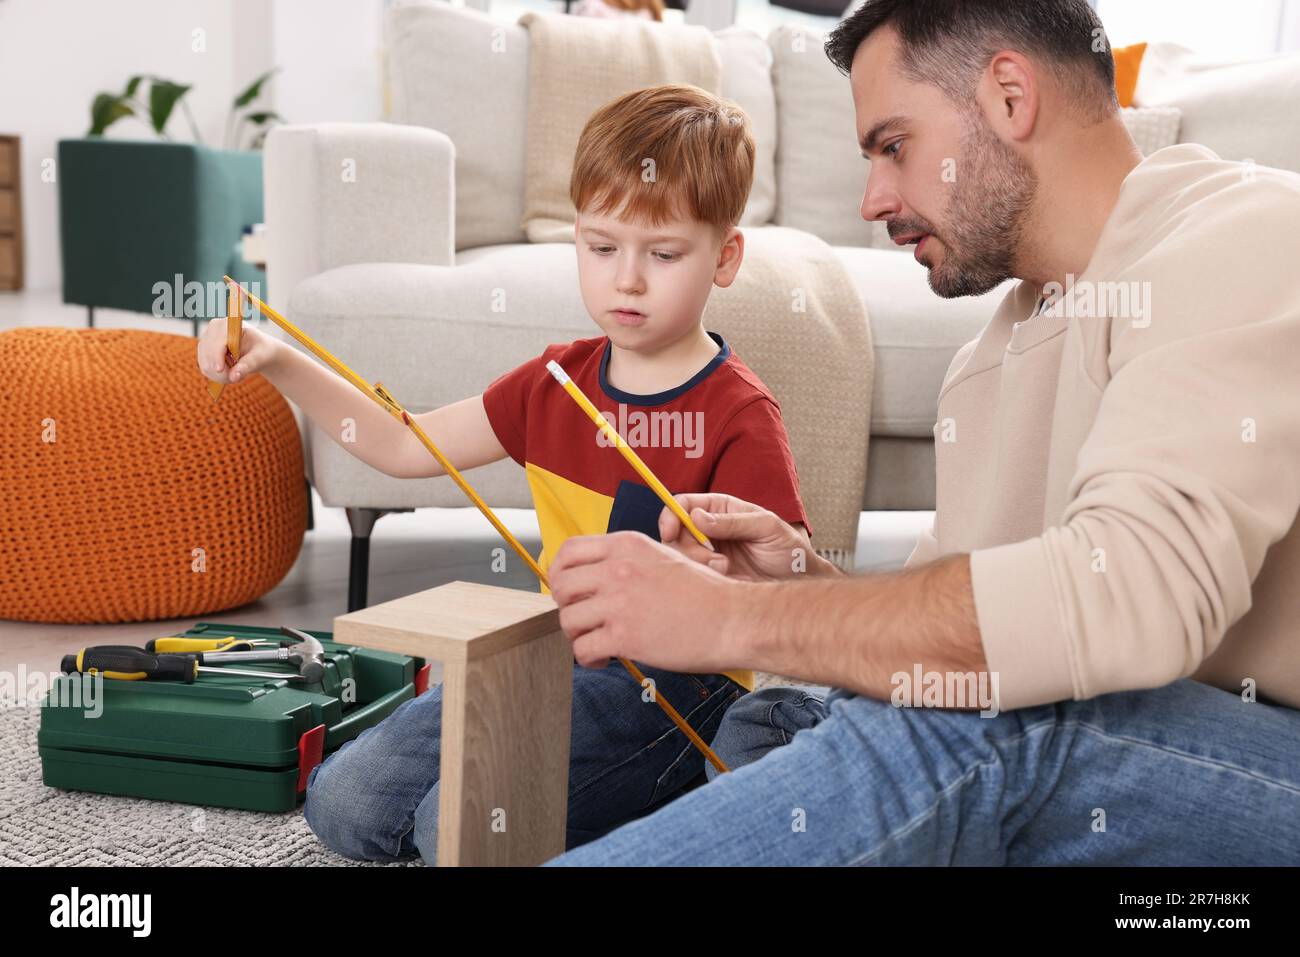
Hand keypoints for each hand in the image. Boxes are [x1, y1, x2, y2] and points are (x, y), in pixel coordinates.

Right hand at [196, 319, 280, 385]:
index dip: (216, 355)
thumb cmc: (262, 350)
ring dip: (221, 376)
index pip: (217, 340)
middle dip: (221, 371)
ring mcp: (206, 340)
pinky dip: (217, 376)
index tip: (220, 370)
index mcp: (229, 324)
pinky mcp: (204, 351)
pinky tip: (231, 374)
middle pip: (208, 353)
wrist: (259, 351)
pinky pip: (206, 368)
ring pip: (205, 364)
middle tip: (238, 378)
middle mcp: (213, 329)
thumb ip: (247, 365)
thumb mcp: (260, 357)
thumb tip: (233, 377)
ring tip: (238, 375)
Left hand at [548, 531, 746, 672]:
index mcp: (626, 544)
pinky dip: (587, 659)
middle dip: (565, 606)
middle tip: (582, 620)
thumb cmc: (707, 593)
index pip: (569, 551)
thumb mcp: (665, 556)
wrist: (733, 619)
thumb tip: (600, 575)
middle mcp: (617, 569)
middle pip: (561, 586)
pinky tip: (604, 659)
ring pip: (567, 619)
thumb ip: (630, 561)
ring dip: (576, 636)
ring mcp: (619, 602)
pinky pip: (583, 649)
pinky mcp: (624, 635)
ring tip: (595, 643)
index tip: (566, 589)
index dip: (559, 573)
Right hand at [657, 492, 828, 581]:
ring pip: (681, 556)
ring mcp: (709, 554)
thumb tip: (697, 517)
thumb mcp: (767, 527)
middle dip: (687, 546)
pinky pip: (693, 576)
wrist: (799, 582)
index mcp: (721, 509)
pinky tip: (726, 578)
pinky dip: (703, 578)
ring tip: (725, 568)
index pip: (685, 504)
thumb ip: (733, 521)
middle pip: (676, 533)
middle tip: (714, 559)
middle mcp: (710, 530)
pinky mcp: (711, 577)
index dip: (671, 514)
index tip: (670, 531)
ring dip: (698, 563)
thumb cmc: (788, 549)